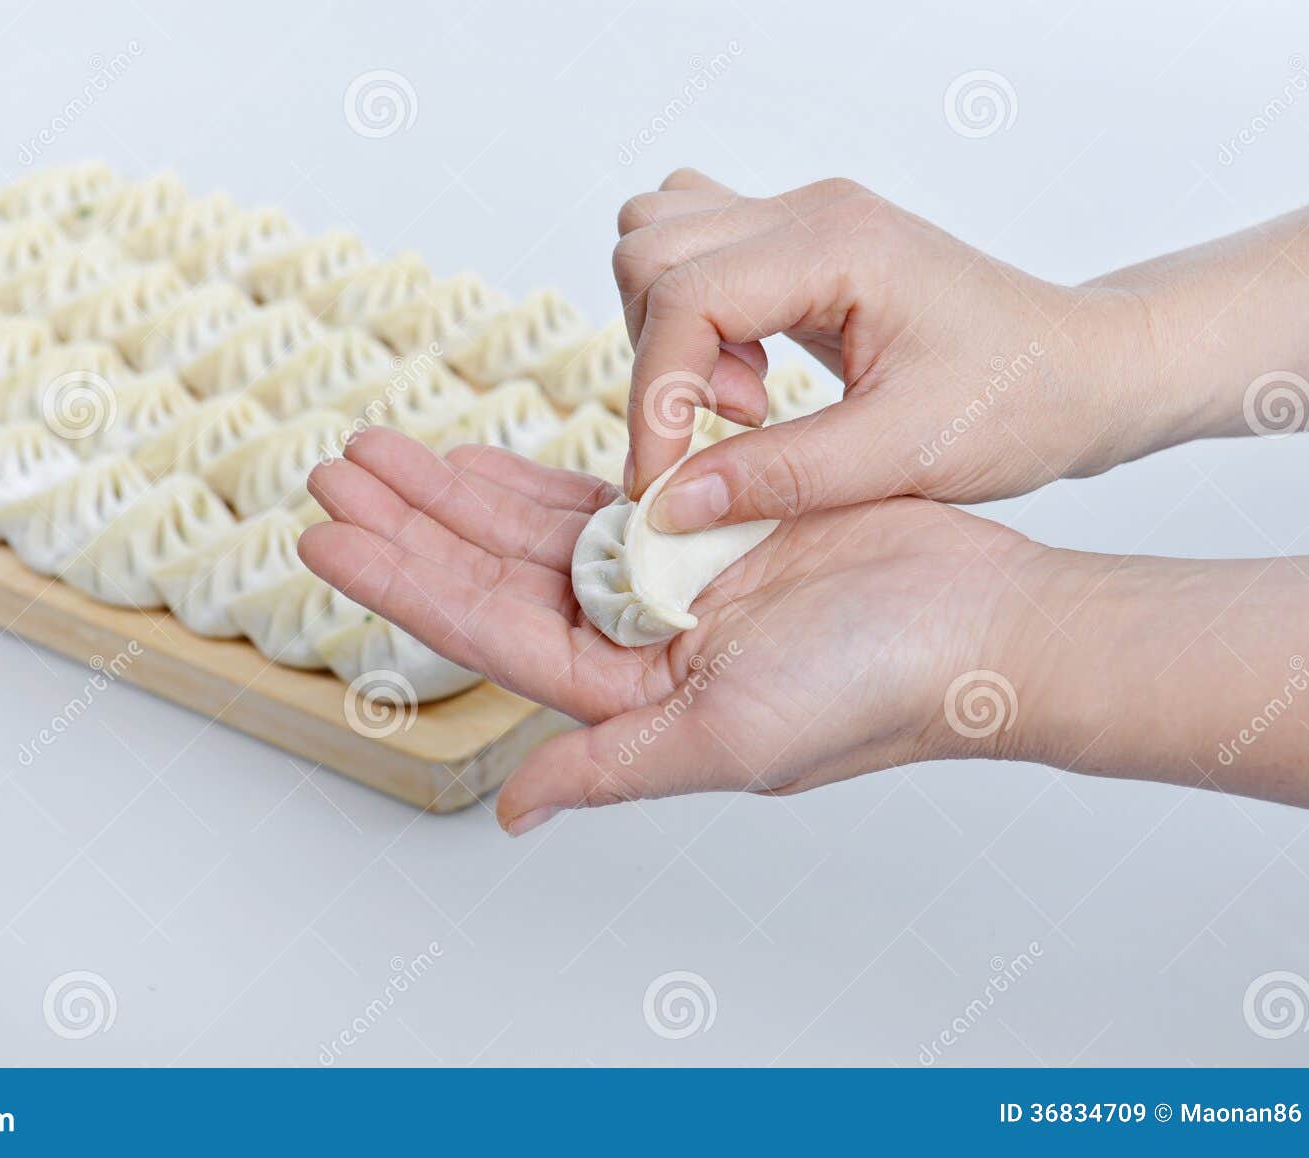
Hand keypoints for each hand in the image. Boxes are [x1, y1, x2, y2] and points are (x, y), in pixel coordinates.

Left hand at [299, 428, 1051, 833]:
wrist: (979, 621)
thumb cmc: (875, 689)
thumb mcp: (730, 739)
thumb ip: (611, 768)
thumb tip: (514, 818)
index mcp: (625, 692)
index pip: (483, 630)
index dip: (400, 582)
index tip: (328, 536)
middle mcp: (632, 638)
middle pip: (490, 571)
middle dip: (407, 521)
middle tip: (331, 470)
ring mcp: (665, 577)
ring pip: (533, 526)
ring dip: (456, 489)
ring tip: (381, 449)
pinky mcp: (705, 523)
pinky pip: (601, 491)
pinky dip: (538, 472)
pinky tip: (480, 455)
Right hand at [614, 169, 1166, 530]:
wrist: (1086, 371)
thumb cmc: (1022, 402)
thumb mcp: (901, 458)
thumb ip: (777, 477)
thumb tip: (668, 505)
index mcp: (840, 244)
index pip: (684, 295)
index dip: (656, 397)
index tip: (661, 483)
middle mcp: (810, 210)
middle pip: (650, 251)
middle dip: (661, 358)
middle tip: (734, 425)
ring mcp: (802, 220)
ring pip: (658, 241)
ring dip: (669, 331)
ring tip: (744, 399)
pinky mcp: (798, 248)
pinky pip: (696, 256)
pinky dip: (691, 320)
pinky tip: (748, 377)